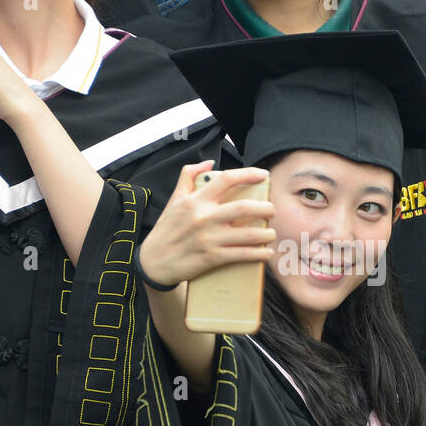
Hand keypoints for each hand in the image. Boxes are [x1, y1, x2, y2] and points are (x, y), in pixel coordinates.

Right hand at [138, 160, 274, 288]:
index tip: (264, 175)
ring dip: (266, 233)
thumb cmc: (166, 229)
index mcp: (195, 200)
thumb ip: (188, 176)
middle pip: (244, 207)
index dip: (249, 174)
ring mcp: (209, 239)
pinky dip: (259, 254)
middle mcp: (203, 217)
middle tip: (272, 210)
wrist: (153, 262)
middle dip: (266, 208)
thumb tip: (209, 163)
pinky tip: (267, 252)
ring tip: (271, 233)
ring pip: (248, 234)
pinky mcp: (212, 258)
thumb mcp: (174, 199)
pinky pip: (242, 255)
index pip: (226, 179)